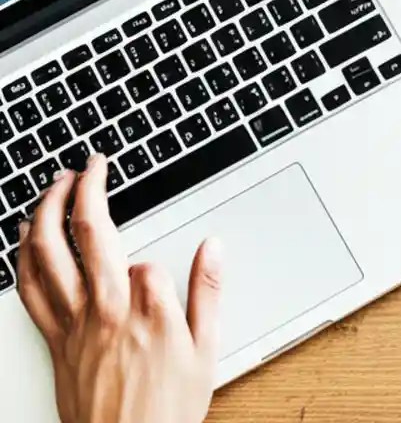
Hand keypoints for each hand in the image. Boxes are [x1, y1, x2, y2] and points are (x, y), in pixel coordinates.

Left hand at [15, 154, 222, 422]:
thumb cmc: (164, 411)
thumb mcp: (206, 352)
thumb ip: (208, 294)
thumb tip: (213, 249)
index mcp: (147, 312)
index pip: (147, 262)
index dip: (159, 265)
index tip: (167, 279)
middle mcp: (104, 310)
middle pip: (86, 231)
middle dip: (84, 187)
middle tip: (90, 166)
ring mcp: (72, 323)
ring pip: (45, 252)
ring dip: (46, 210)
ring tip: (54, 186)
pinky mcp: (52, 339)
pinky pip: (28, 288)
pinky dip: (23, 254)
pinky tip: (27, 238)